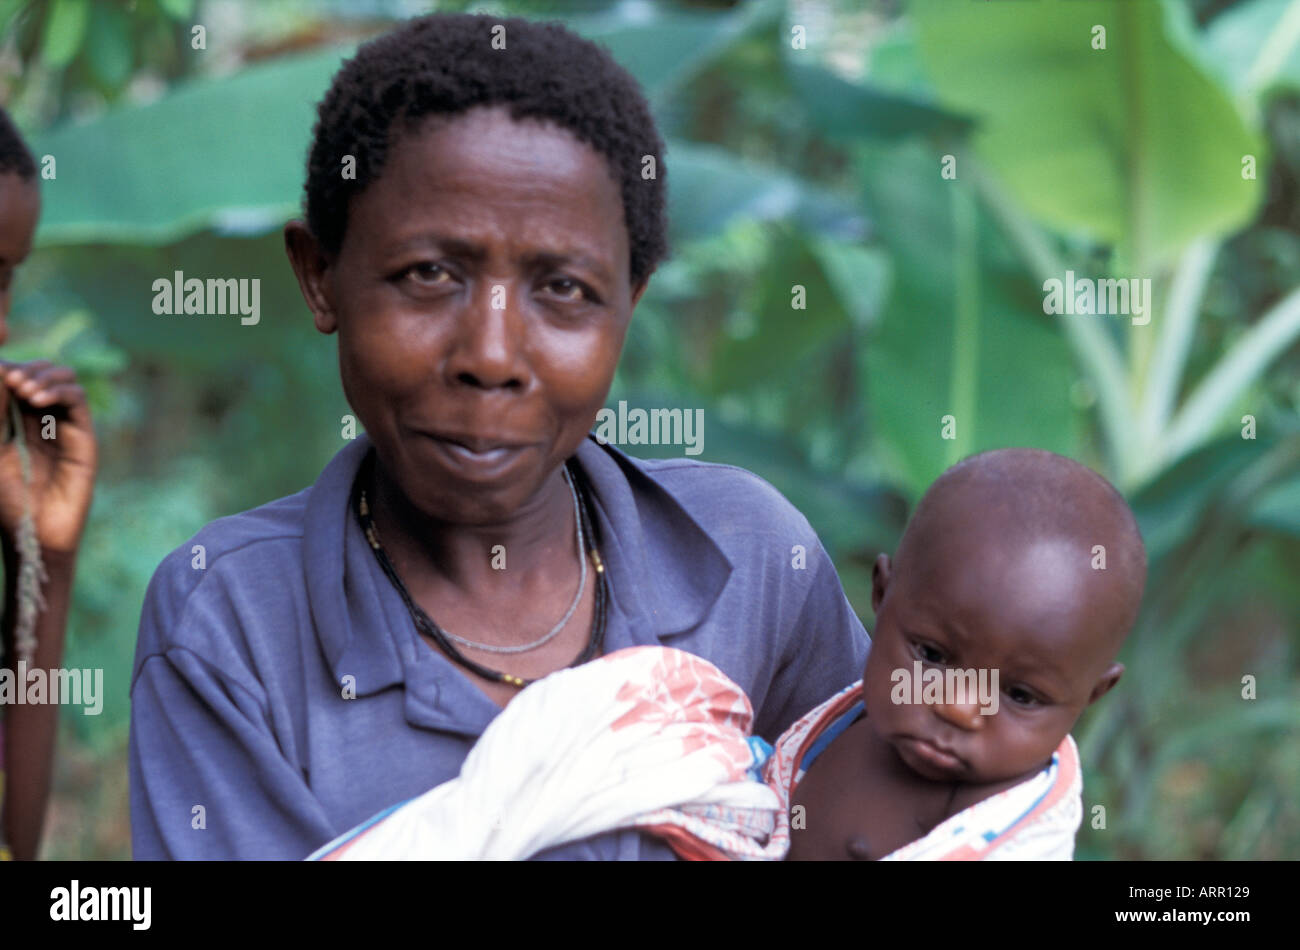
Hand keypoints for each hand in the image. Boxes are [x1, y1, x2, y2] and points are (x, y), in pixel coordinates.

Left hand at [0, 360, 97, 556]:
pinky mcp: (85, 438)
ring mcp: (68, 429)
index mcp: (22, 424)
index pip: (23, 381)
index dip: (13, 369)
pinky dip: (58, 391)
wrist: (32, 534)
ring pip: (66, 380)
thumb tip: (1, 370)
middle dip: (28, 369)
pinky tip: (34, 399)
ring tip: (21, 389)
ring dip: (43, 376)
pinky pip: (78, 400)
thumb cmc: (8, 501)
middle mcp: (48, 423)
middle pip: (46, 375)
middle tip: (9, 380)